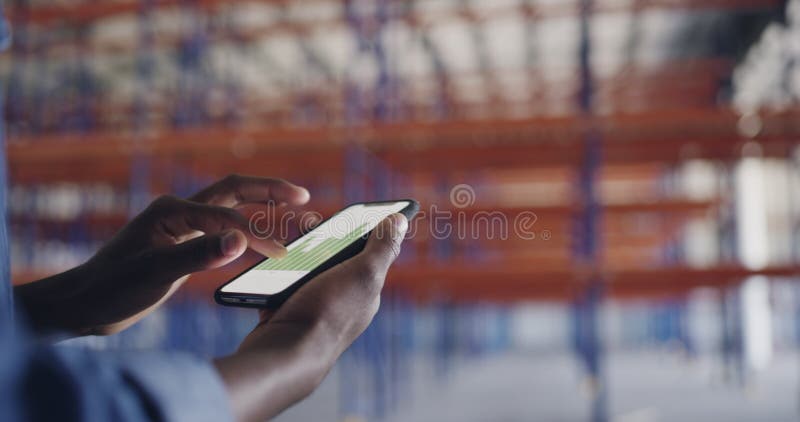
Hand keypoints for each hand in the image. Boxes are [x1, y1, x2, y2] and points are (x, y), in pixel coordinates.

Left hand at [15, 174, 309, 336]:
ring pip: (229, 205)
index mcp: (171, 210)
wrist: (84, 304)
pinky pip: (221, 225)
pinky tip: (258, 234)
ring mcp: (180, 224)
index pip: (226, 217)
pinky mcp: (181, 241)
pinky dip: (245, 225)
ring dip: (260, 204)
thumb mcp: (155, 272)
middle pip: (233, 190)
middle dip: (269, 190)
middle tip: (303, 197)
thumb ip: (198, 255)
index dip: (256, 236)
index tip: (281, 256)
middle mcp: (178, 210)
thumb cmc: (112, 288)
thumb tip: (239, 241)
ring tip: (291, 206)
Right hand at [214, 214, 408, 421]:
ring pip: (304, 272)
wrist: (283, 355)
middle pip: (333, 259)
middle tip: (309, 225)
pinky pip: (280, 287)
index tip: (346, 212)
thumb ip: (382, 247)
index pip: (367, 252)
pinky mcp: (285, 315)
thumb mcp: (363, 274)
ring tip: (287, 243)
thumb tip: (399, 220)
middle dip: (321, 240)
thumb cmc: (327, 313)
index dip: (359, 230)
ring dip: (295, 256)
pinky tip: (270, 269)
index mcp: (365, 291)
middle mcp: (342, 302)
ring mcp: (313, 310)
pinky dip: (275, 277)